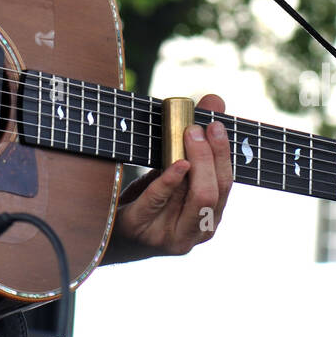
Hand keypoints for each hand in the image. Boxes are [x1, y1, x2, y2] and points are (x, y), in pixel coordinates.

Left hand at [105, 93, 231, 262]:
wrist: (109, 233)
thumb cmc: (148, 199)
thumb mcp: (172, 170)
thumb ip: (194, 142)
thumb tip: (215, 100)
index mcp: (209, 217)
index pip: (226, 184)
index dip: (224, 153)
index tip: (216, 124)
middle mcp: (197, 231)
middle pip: (216, 192)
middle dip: (211, 156)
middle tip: (198, 126)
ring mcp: (172, 237)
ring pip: (200, 199)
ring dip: (198, 161)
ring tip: (189, 133)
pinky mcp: (141, 232)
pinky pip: (159, 202)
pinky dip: (170, 180)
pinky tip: (177, 164)